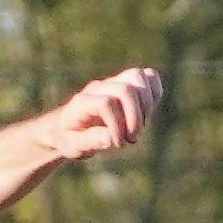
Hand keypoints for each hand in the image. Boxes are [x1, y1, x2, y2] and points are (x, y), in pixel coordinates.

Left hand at [40, 67, 161, 165]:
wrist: (68, 125)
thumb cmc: (69, 138)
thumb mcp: (72, 145)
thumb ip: (90, 141)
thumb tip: (111, 138)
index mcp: (82, 101)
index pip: (106, 103)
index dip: (117, 125)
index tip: (117, 143)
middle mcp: (99, 87)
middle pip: (126, 89)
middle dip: (135, 117)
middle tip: (131, 138)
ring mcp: (114, 82)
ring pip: (138, 76)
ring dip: (146, 105)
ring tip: (139, 126)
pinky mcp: (126, 83)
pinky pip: (148, 76)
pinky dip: (155, 93)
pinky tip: (147, 113)